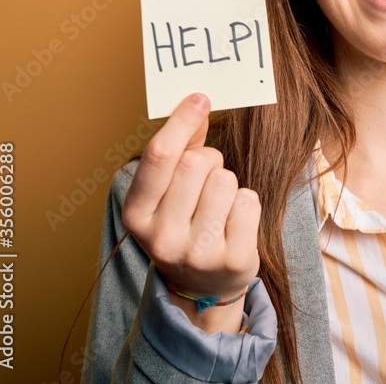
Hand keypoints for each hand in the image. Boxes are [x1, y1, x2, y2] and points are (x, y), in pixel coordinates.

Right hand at [121, 94, 260, 331]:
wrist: (202, 287)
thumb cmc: (183, 227)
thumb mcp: (167, 195)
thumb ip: (180, 150)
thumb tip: (197, 104)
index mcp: (136, 216)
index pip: (160, 157)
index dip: (181, 122)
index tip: (200, 98)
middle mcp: (162, 238)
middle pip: (197, 163)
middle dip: (209, 160)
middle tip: (206, 180)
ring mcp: (198, 252)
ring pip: (226, 180)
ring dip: (228, 184)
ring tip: (219, 206)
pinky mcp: (233, 260)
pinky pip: (249, 201)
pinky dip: (246, 203)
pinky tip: (234, 222)